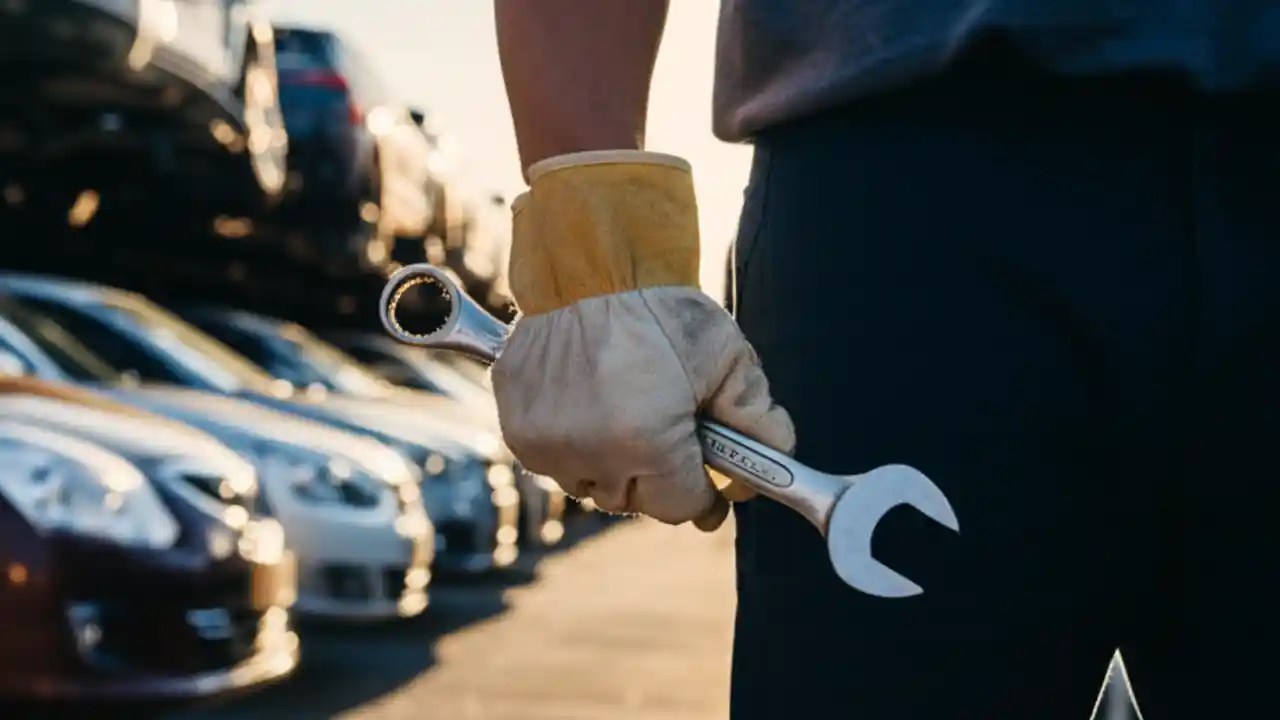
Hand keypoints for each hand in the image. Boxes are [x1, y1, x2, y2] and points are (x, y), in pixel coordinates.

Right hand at [491, 151, 793, 530]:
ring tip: (628, 417)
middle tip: (671, 438)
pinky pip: (551, 458)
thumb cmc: (660, 307)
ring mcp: (545, 442)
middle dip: (657, 478)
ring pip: (588, 484)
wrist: (588, 261)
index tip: (711, 487)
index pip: (681, 507)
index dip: (703, 497)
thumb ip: (760, 420)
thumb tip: (774, 461)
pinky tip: (591, 406)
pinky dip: (573, 444)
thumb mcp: (729, 358)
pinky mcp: (516, 425)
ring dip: (611, 465)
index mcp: (645, 442)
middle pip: (632, 499)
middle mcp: (589, 452)